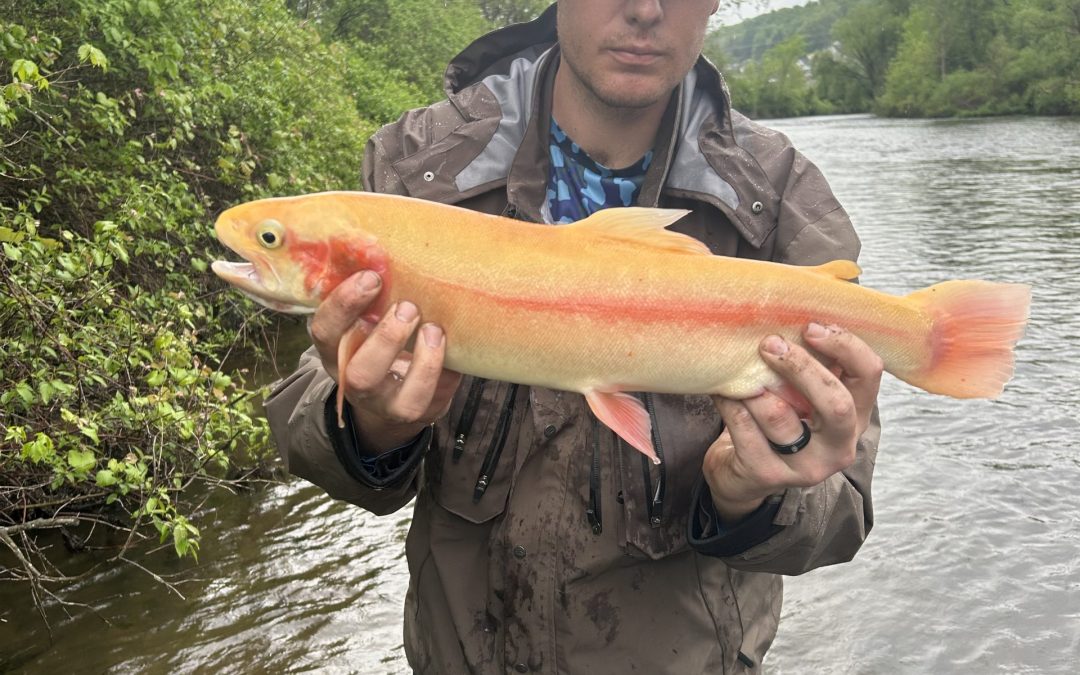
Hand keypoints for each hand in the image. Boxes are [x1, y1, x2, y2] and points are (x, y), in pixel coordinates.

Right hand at [308, 270, 461, 453]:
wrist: (389, 391)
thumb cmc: (376, 337)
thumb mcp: (364, 316)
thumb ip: (369, 292)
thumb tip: (384, 243)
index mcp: (335, 351)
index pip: (325, 332)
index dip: (345, 305)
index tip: (372, 277)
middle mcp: (356, 382)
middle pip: (361, 373)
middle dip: (387, 339)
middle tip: (409, 307)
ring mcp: (388, 404)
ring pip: (403, 399)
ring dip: (424, 361)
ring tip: (434, 330)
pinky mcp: (418, 412)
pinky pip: (436, 399)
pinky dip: (447, 371)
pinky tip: (452, 346)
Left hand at [703, 323, 882, 522]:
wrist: (744, 473)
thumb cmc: (779, 417)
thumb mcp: (804, 392)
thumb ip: (813, 358)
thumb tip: (798, 302)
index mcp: (856, 416)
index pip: (869, 374)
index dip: (845, 345)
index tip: (810, 326)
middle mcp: (839, 446)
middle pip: (835, 403)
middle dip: (801, 367)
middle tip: (769, 344)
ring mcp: (804, 466)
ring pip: (779, 416)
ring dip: (754, 386)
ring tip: (739, 371)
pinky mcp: (767, 474)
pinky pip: (744, 427)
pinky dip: (729, 402)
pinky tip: (722, 390)